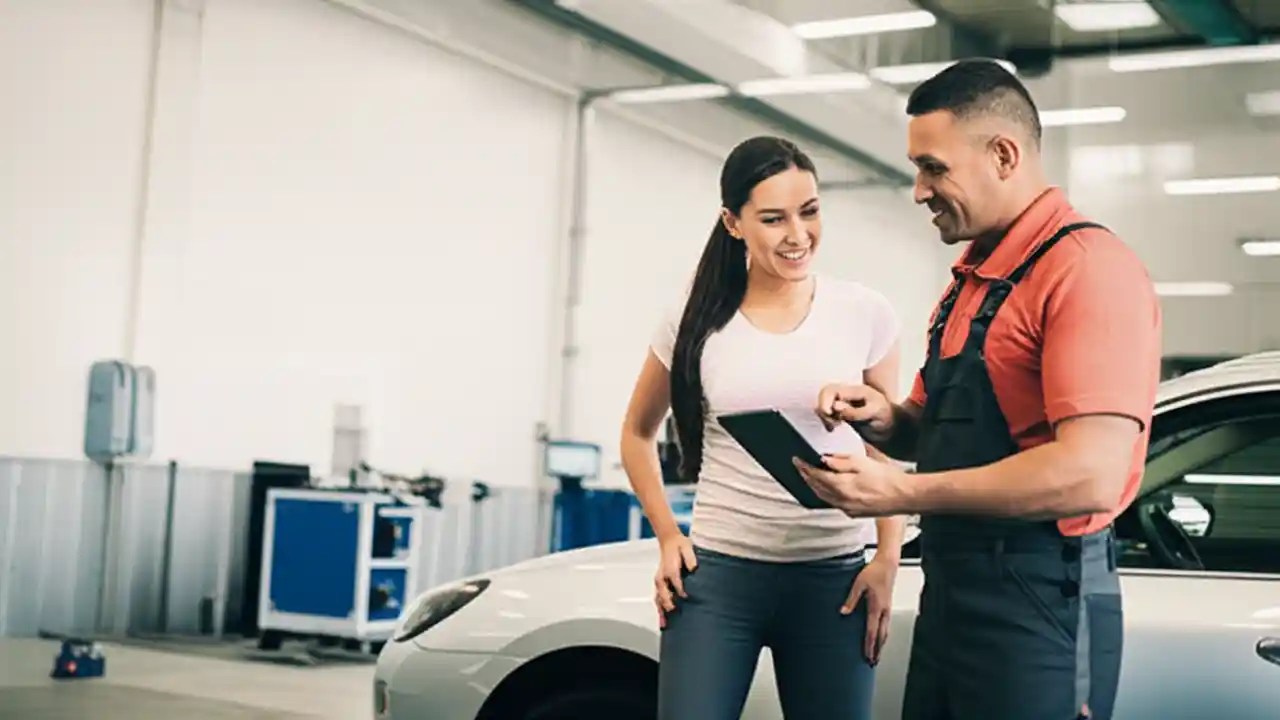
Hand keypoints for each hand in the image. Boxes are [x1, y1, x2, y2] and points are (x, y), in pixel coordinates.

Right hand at [654, 533, 697, 628]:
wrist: (669, 540)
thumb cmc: (680, 545)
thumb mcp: (687, 548)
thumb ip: (690, 558)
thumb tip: (694, 568)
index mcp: (670, 569)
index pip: (676, 584)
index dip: (682, 593)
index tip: (688, 600)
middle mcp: (663, 578)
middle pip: (664, 594)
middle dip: (668, 605)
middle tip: (675, 614)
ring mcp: (660, 582)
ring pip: (659, 599)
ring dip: (661, 612)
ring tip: (664, 625)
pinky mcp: (660, 585)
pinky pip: (658, 599)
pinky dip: (659, 610)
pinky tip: (663, 620)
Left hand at [793, 453, 909, 517]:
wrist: (905, 497)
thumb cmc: (888, 478)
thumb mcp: (863, 462)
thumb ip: (841, 461)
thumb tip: (824, 459)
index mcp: (843, 486)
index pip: (816, 476)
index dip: (804, 467)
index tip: (797, 460)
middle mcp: (842, 501)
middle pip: (817, 488)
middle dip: (806, 477)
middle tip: (799, 467)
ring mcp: (848, 509)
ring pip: (824, 498)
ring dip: (814, 487)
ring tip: (809, 477)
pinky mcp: (854, 513)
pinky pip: (834, 503)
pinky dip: (826, 495)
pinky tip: (827, 489)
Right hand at [815, 384, 892, 441]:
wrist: (894, 430)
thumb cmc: (887, 420)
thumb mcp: (874, 414)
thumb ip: (855, 411)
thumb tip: (835, 407)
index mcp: (857, 390)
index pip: (832, 389)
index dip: (826, 402)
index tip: (831, 415)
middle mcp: (849, 394)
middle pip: (825, 393)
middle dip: (823, 408)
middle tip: (832, 423)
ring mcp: (845, 402)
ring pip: (825, 402)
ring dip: (824, 415)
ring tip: (833, 426)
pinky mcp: (843, 412)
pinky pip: (828, 411)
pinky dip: (826, 419)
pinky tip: (833, 428)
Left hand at [842, 556, 897, 665]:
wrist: (887, 564)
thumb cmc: (873, 572)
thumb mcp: (858, 584)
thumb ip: (851, 599)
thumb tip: (843, 612)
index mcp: (876, 607)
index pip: (872, 632)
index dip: (870, 646)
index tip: (868, 656)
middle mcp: (884, 611)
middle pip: (882, 636)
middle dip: (877, 650)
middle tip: (873, 661)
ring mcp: (887, 609)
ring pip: (886, 631)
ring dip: (881, 644)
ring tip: (877, 654)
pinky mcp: (888, 606)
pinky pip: (886, 624)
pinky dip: (883, 634)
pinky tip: (880, 636)